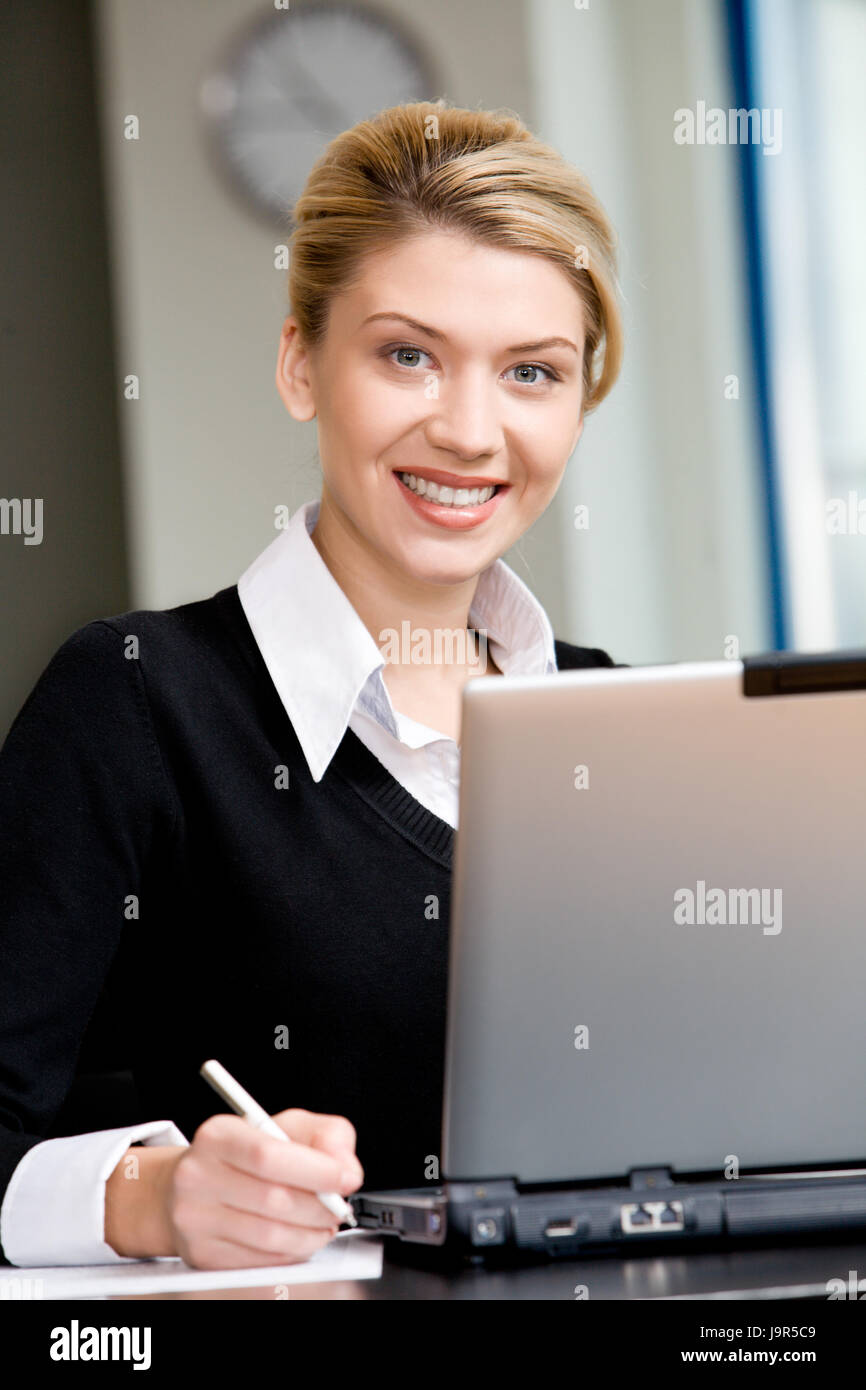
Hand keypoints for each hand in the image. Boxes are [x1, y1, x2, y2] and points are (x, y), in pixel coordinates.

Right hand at [165, 1108, 362, 1268]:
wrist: (190, 1186)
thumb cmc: (245, 1154)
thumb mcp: (286, 1126)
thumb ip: (325, 1135)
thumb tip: (346, 1169)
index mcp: (218, 1136)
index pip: (267, 1155)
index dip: (315, 1170)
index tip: (346, 1178)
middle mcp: (198, 1176)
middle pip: (274, 1199)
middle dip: (320, 1207)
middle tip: (339, 1205)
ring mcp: (196, 1219)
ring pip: (270, 1236)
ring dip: (311, 1233)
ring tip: (324, 1223)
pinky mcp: (203, 1254)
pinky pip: (261, 1260)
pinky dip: (292, 1251)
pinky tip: (300, 1236)